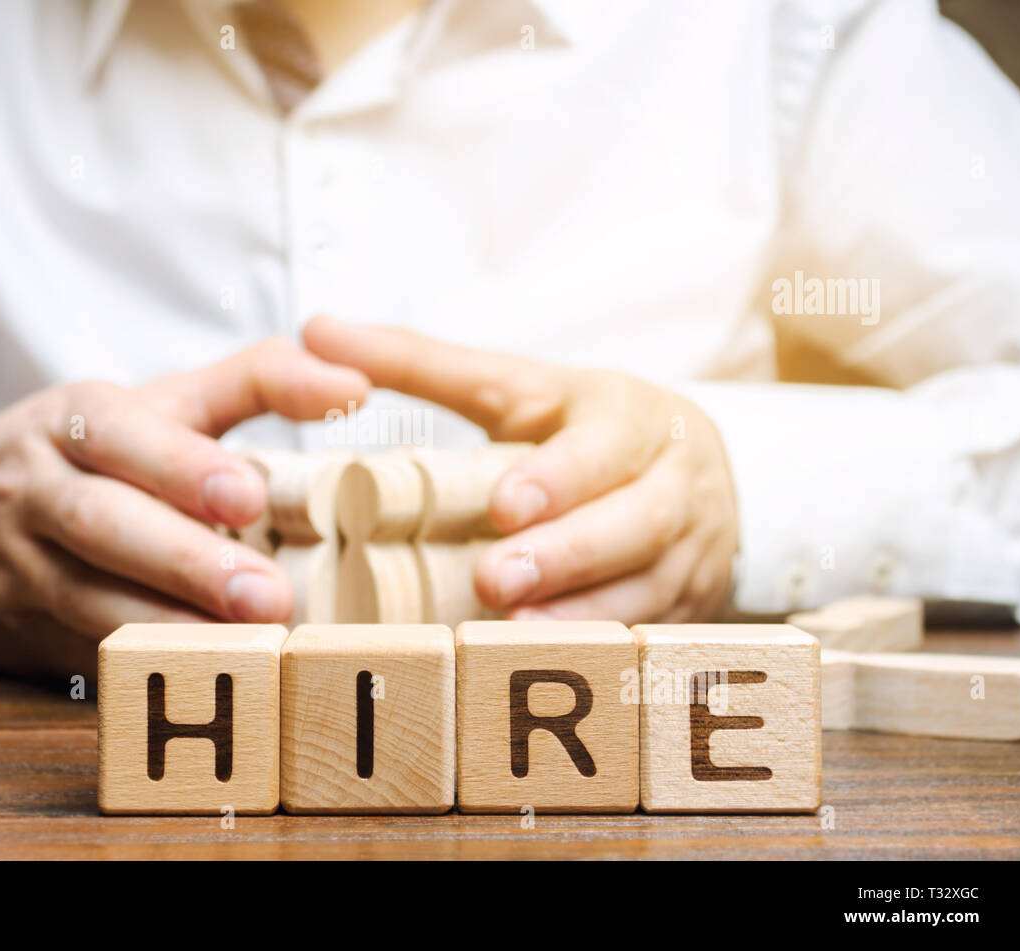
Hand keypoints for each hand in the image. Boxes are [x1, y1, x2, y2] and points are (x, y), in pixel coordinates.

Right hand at [0, 339, 369, 677]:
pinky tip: (199, 678)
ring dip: (167, 628)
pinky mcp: (16, 630)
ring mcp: (14, 565)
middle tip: (269, 596)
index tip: (246, 497)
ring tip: (250, 648)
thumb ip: (254, 381)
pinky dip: (137, 668)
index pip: (118, 434)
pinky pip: (76, 651)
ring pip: (85, 598)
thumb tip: (355, 379)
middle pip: (102, 523)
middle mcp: (32, 489)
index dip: (179, 465)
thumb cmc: (78, 455)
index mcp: (70, 422)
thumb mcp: (150, 406)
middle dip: (185, 562)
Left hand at [303, 316, 737, 624]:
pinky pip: (657, 634)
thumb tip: (316, 328)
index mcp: (627, 418)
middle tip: (493, 580)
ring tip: (513, 632)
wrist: (703, 468)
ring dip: (583, 614)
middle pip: (635, 521)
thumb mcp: (517, 387)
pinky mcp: (693, 603)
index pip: (600, 444)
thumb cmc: (587, 426)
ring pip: (651, 586)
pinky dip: (608, 651)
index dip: (558, 477)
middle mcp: (673, 482)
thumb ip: (420, 363)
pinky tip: (557, 664)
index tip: (502, 504)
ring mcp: (692, 549)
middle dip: (566, 554)